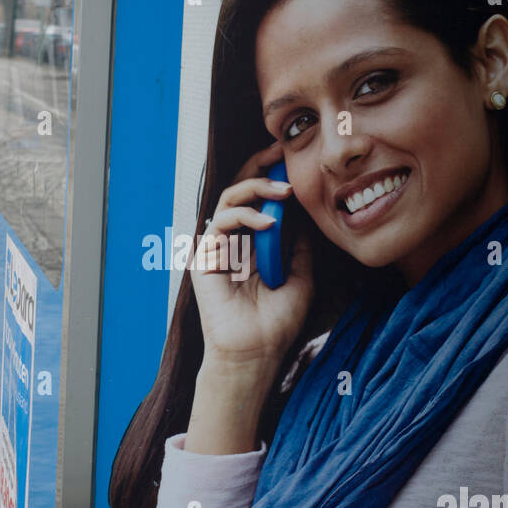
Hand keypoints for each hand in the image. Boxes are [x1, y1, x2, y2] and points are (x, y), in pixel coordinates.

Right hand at [189, 141, 313, 372]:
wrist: (255, 353)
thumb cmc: (276, 324)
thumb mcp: (300, 278)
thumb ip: (298, 247)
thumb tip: (303, 217)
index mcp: (252, 245)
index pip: (258, 201)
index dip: (270, 177)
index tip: (291, 159)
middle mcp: (233, 242)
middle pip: (238, 190)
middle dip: (259, 167)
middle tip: (281, 153)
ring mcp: (216, 247)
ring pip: (228, 198)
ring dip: (257, 189)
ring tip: (284, 193)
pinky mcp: (204, 256)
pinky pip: (220, 222)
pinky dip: (245, 216)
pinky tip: (269, 223)